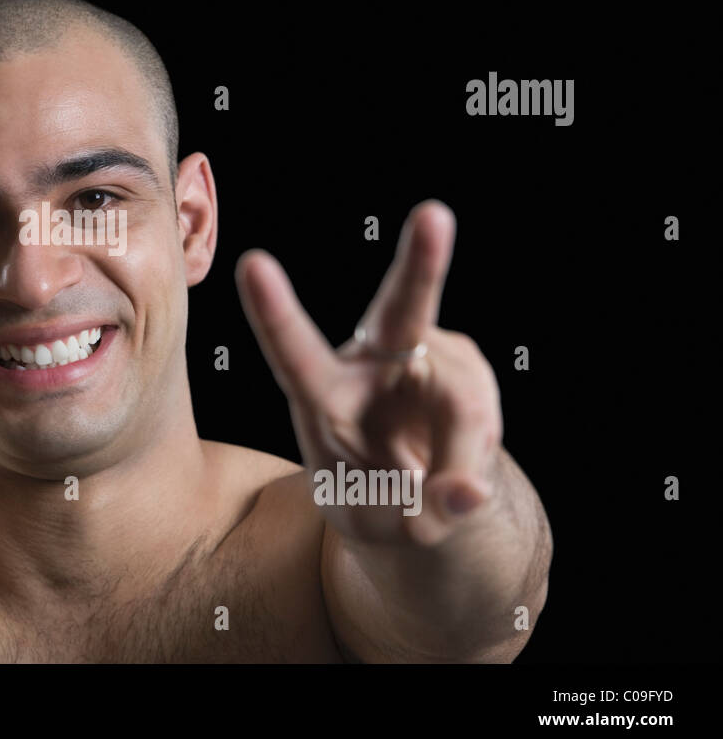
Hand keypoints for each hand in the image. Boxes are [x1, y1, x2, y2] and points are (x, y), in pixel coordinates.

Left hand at [235, 201, 502, 546]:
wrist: (418, 494)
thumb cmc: (374, 501)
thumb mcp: (379, 523)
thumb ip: (412, 514)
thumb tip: (465, 491)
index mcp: (323, 395)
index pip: (294, 356)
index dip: (274, 314)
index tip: (252, 263)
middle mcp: (373, 360)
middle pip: (400, 310)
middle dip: (422, 264)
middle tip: (435, 215)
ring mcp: (429, 358)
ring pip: (464, 406)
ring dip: (459, 464)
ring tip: (439, 495)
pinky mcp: (468, 367)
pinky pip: (486, 423)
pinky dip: (475, 462)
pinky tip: (455, 466)